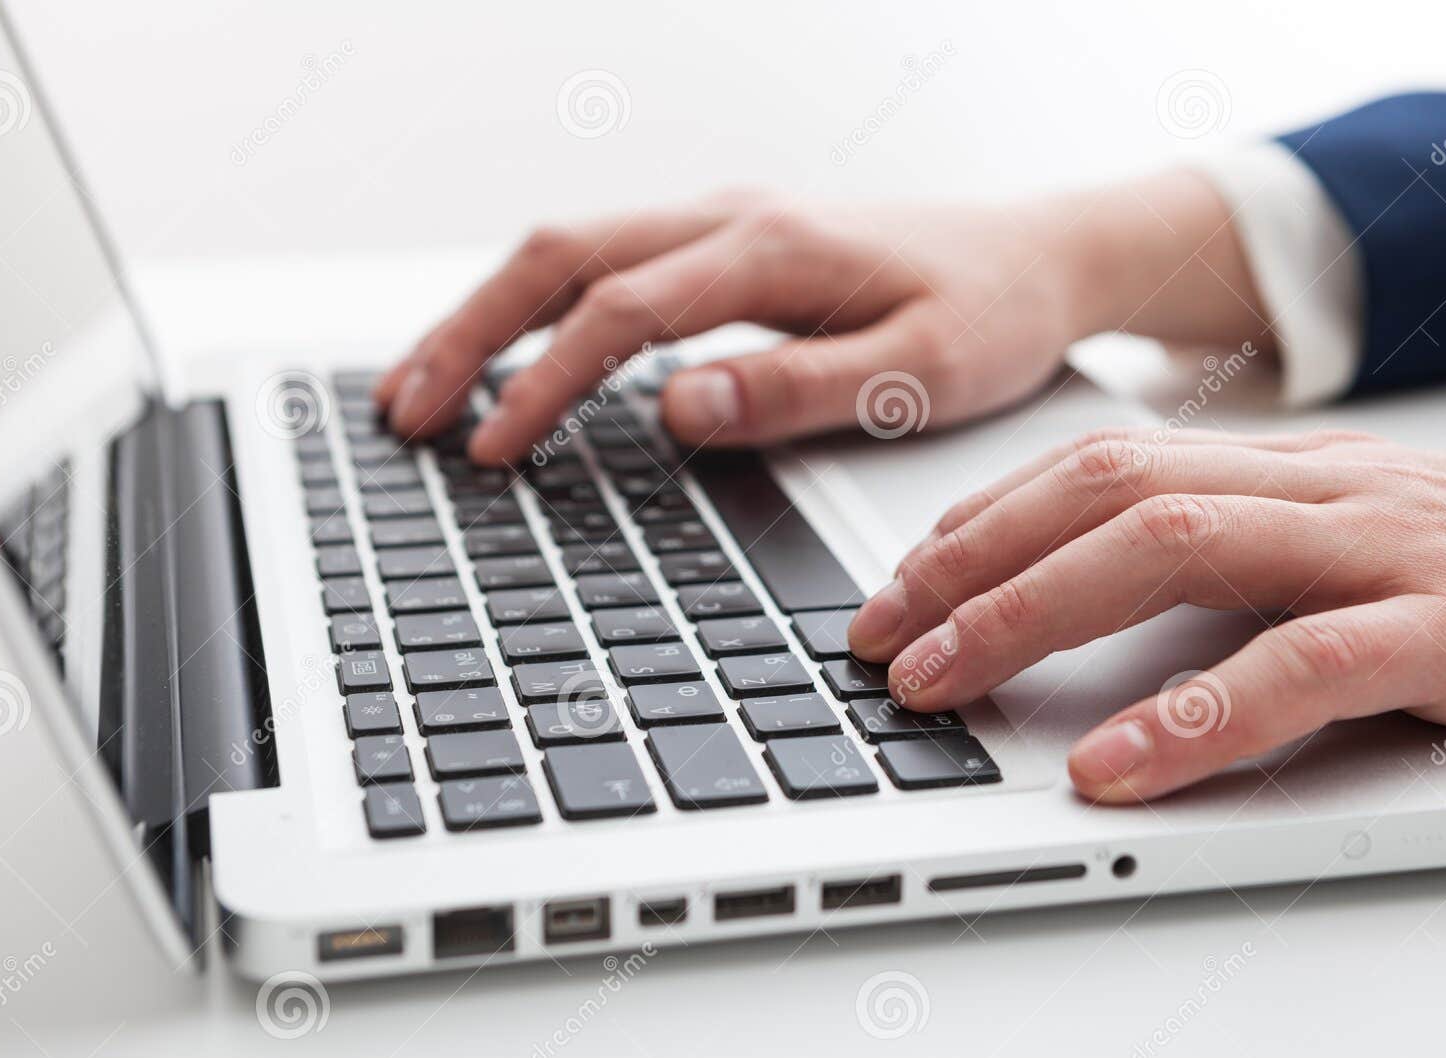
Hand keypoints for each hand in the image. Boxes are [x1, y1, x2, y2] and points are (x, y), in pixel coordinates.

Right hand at [373, 190, 1094, 462]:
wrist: (1041, 258)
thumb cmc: (991, 316)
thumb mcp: (919, 371)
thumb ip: (798, 390)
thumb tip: (677, 406)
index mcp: (771, 251)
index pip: (620, 314)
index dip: (544, 382)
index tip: (493, 449)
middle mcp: (731, 220)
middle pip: (560, 256)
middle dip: (469, 332)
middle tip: (405, 409)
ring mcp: (724, 223)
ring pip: (570, 250)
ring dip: (487, 313)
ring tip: (422, 384)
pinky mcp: (728, 244)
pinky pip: (606, 262)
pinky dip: (539, 307)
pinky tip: (511, 353)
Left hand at [846, 428, 1445, 802]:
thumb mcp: (1348, 545)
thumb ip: (1237, 559)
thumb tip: (1092, 595)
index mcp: (1284, 470)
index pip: (1099, 465)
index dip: (983, 518)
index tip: (900, 580)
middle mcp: (1315, 490)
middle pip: (1104, 493)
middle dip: (970, 562)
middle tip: (877, 636)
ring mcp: (1382, 551)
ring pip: (1172, 549)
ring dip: (1032, 615)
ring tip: (941, 681)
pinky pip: (1302, 668)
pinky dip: (1193, 717)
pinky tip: (1111, 765)